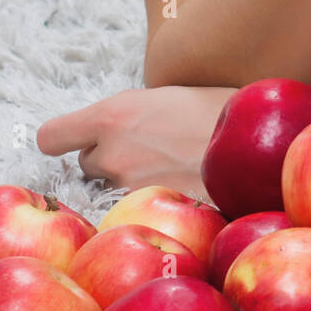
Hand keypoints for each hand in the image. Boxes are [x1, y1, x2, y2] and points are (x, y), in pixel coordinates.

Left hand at [36, 86, 236, 199]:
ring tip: (171, 171)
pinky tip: (181, 192)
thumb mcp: (171, 96)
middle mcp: (112, 154)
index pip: (52, 137)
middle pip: (89, 163)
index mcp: (112, 115)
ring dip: (132, 182)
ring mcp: (129, 189)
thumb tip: (129, 125)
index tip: (77, 139)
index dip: (65, 139)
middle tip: (149, 151)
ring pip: (113, 189)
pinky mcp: (151, 214)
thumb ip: (136, 113)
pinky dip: (154, 204)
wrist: (258, 144)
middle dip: (111, 159)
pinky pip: (138, 210)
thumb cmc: (224, 111)